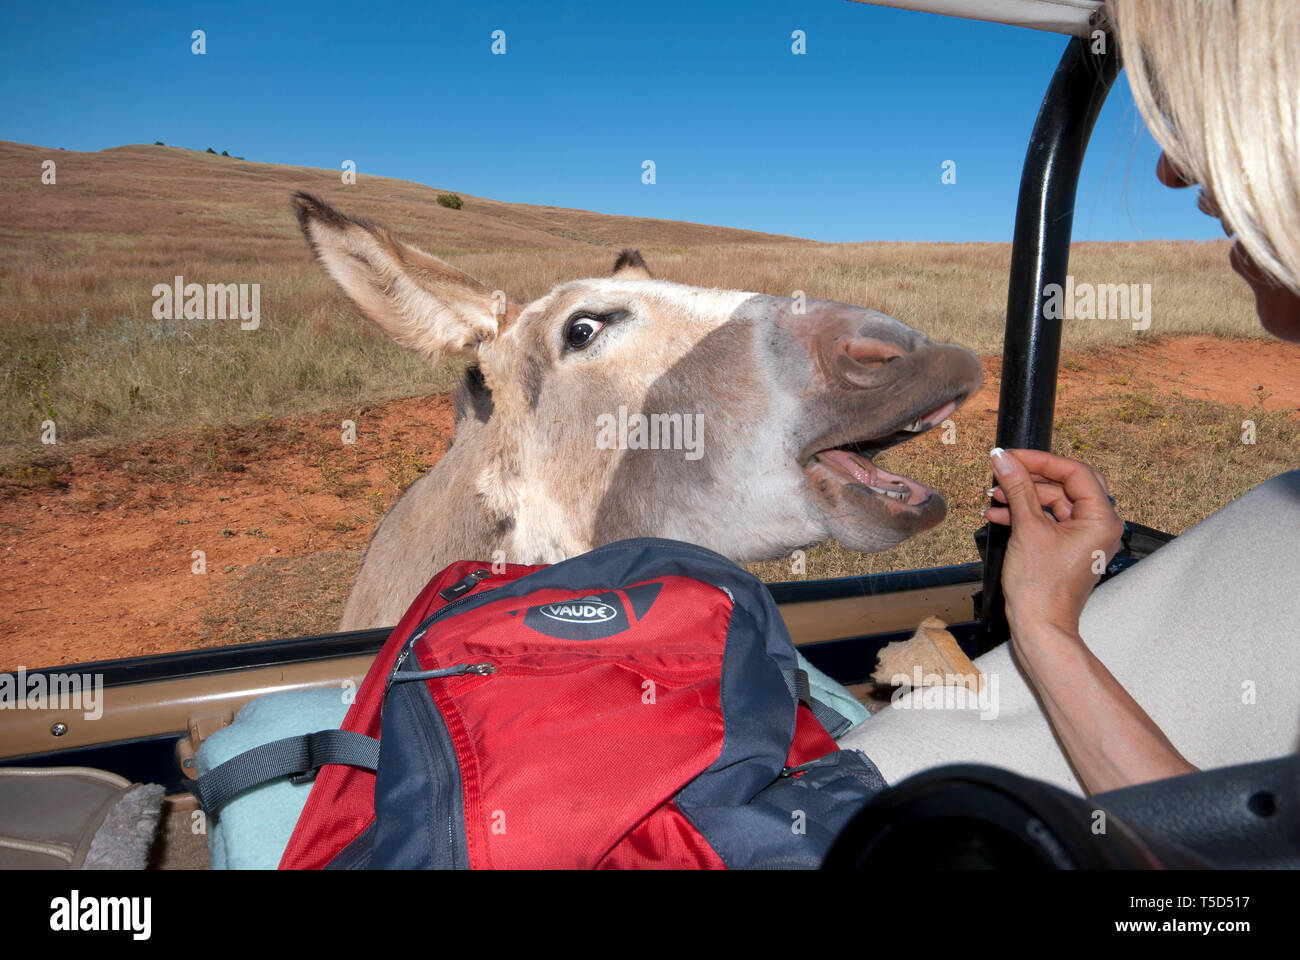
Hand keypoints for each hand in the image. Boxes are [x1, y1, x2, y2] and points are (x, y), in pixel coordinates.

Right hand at [985, 448, 1124, 641]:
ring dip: (1024, 497)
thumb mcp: (1027, 528)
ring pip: (1055, 502)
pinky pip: (1049, 520)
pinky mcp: (1069, 547)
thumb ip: (1017, 488)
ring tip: (995, 496)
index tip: (1012, 456)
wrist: (1039, 625)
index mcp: (1102, 519)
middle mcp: (1100, 526)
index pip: (1075, 472)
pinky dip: (1026, 515)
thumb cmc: (1041, 587)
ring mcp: (1085, 537)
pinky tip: (1000, 515)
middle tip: (1004, 470)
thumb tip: (1003, 459)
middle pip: (1066, 485)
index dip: (1041, 460)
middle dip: (1032, 478)